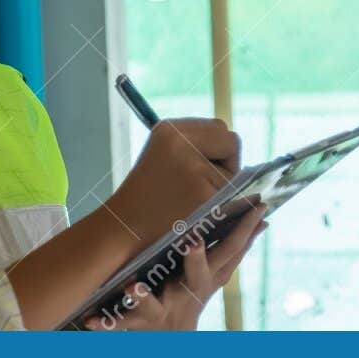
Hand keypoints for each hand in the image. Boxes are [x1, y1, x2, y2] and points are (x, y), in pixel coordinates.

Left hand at [81, 205, 267, 330]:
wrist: (170, 346)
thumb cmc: (190, 298)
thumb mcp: (214, 275)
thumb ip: (233, 250)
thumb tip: (264, 219)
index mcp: (206, 280)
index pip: (230, 253)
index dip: (245, 232)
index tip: (258, 209)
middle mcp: (187, 297)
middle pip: (197, 279)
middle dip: (196, 261)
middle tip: (192, 241)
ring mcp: (163, 313)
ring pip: (154, 307)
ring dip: (143, 296)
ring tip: (133, 285)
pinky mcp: (138, 328)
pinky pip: (119, 327)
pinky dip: (106, 325)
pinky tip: (91, 320)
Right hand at [102, 118, 240, 252]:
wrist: (124, 229)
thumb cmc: (148, 195)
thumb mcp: (164, 154)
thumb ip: (196, 143)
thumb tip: (232, 143)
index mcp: (169, 128)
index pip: (218, 127)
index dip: (218, 149)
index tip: (202, 166)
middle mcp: (181, 141)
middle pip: (231, 141)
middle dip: (228, 162)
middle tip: (205, 183)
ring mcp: (193, 167)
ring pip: (234, 170)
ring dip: (225, 186)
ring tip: (194, 199)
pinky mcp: (203, 193)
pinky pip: (231, 194)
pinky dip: (222, 205)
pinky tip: (197, 212)